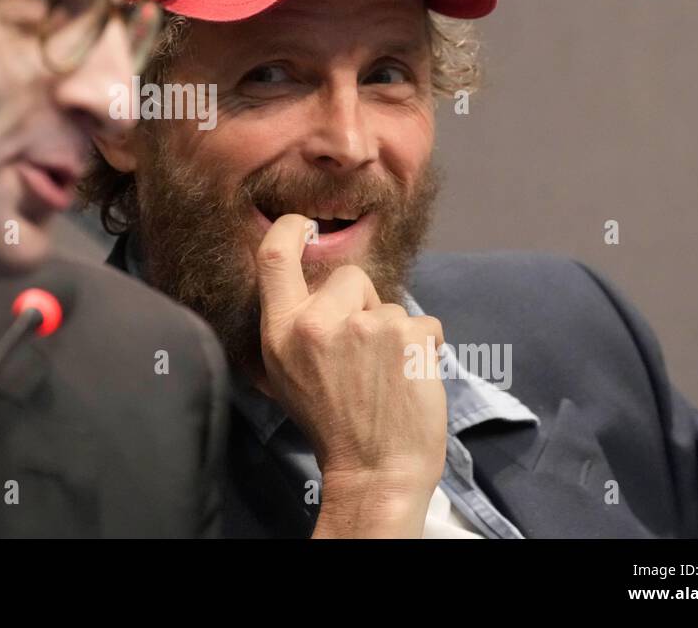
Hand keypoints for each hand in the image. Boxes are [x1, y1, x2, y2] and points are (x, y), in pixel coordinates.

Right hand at [256, 213, 447, 537]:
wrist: (375, 471)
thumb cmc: (331, 424)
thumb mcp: (285, 373)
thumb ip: (294, 323)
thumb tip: (308, 277)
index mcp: (281, 332)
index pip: (275, 256)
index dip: (290, 230)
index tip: (303, 226)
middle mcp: (318, 324)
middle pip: (348, 279)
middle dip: (360, 305)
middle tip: (358, 355)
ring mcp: (366, 327)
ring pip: (388, 305)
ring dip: (392, 334)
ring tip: (382, 376)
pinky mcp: (408, 337)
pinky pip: (422, 324)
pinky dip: (421, 348)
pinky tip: (407, 379)